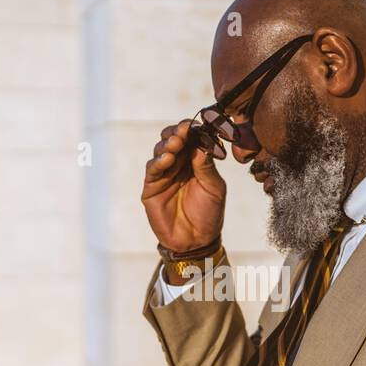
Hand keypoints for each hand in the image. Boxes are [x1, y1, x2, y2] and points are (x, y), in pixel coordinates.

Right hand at [141, 119, 226, 253]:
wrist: (196, 241)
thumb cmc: (209, 213)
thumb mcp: (214, 188)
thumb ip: (206, 166)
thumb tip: (201, 143)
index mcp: (195, 161)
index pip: (190, 139)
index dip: (191, 130)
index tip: (195, 124)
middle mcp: (178, 164)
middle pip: (172, 139)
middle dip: (177, 133)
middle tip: (183, 131)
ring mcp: (163, 174)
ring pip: (160, 150)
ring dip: (167, 144)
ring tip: (175, 143)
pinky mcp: (151, 187)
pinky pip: (152, 169)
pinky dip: (158, 161)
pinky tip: (167, 158)